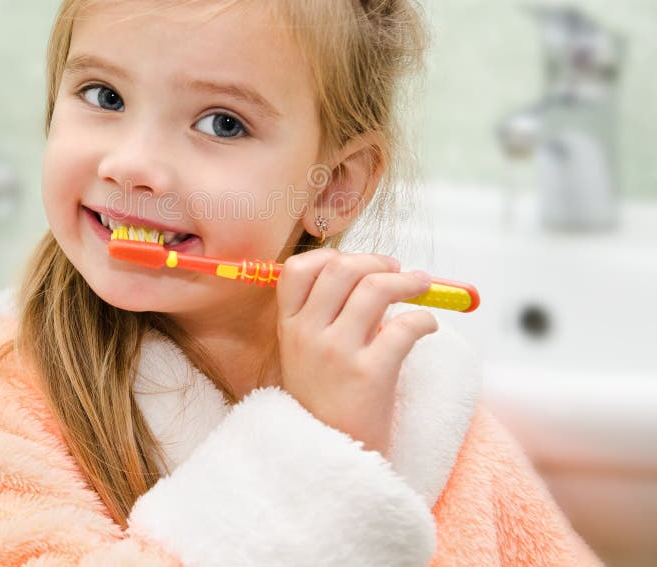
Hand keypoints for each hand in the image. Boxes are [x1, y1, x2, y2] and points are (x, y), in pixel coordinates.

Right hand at [276, 248, 437, 457]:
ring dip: (406, 280)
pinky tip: (428, 326)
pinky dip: (424, 319)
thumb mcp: (305, 356)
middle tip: (396, 268)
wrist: (328, 461)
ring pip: (375, 289)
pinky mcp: (369, 375)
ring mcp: (336, 353)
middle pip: (341, 269)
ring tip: (421, 284)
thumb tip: (371, 274)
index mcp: (289, 327)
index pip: (297, 269)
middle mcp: (307, 334)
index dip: (331, 256)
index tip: (356, 262)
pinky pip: (405, 327)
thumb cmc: (324, 403)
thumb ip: (326, 316)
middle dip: (375, 260)